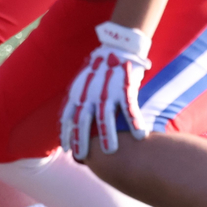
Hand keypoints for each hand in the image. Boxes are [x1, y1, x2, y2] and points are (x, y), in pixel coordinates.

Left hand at [60, 21, 151, 161]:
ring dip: (106, 135)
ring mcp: (107, 91)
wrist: (117, 48)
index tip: (67, 150)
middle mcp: (89, 94)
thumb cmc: (99, 70)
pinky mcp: (124, 88)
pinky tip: (140, 135)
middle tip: (83, 158)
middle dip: (81, 140)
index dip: (67, 134)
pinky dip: (134, 122)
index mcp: (78, 93)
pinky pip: (129, 107)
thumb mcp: (82, 83)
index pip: (67, 117)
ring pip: (104, 116)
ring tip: (110, 152)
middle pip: (83, 120)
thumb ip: (78, 100)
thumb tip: (72, 120)